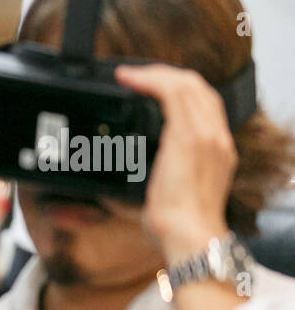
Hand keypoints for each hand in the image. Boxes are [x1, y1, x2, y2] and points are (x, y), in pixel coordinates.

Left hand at [113, 63, 235, 260]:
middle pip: (199, 89)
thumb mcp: (154, 201)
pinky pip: (173, 94)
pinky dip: (150, 80)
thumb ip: (131, 192)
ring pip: (188, 85)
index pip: (205, 105)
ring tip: (129, 75)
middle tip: (135, 77)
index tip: (151, 89)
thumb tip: (93, 197)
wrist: (188, 235)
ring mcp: (206, 135)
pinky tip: (129, 79)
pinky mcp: (189, 137)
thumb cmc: (175, 228)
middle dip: (166, 76)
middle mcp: (216, 138)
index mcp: (215, 151)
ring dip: (156, 74)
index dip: (179, 90)